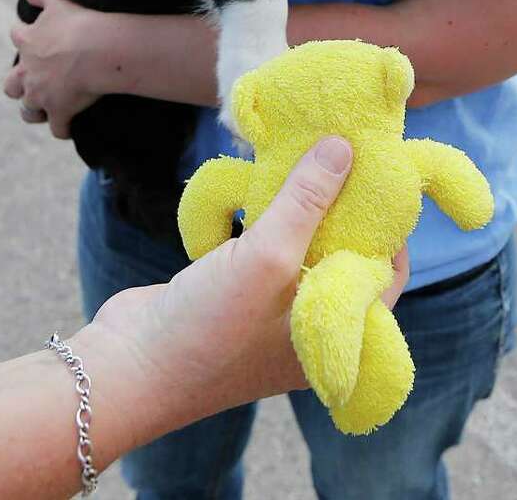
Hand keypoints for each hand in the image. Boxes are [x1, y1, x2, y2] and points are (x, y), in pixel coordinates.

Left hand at [4, 0, 108, 138]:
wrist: (95, 50)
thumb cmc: (77, 24)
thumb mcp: (57, 1)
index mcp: (28, 42)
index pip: (17, 36)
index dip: (24, 37)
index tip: (34, 37)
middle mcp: (28, 72)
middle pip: (10, 84)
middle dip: (18, 83)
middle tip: (33, 81)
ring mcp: (41, 95)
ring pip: (28, 111)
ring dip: (34, 110)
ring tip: (45, 109)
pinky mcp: (59, 112)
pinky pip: (58, 128)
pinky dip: (63, 129)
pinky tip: (70, 127)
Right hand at [79, 138, 410, 416]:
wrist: (127, 368)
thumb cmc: (210, 329)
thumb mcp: (268, 258)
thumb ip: (307, 201)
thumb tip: (344, 148)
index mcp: (339, 335)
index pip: (387, 275)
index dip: (389, 226)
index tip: (380, 176)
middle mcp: (312, 325)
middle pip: (344, 255)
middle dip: (342, 205)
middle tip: (342, 152)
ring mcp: (272, 312)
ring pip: (301, 247)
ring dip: (300, 205)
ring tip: (304, 155)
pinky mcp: (235, 295)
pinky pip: (264, 247)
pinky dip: (264, 216)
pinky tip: (257, 179)